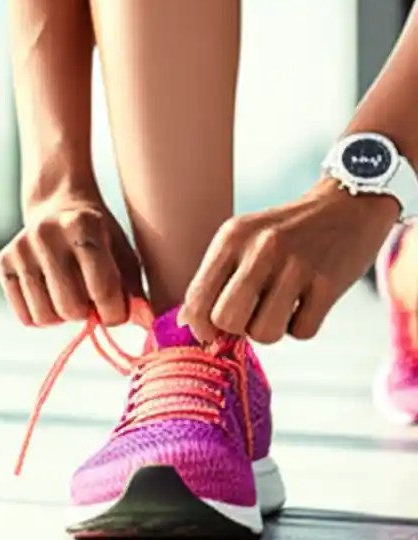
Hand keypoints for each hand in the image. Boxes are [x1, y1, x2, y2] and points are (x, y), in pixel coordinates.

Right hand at [0, 194, 144, 325]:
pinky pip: (25, 316)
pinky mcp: (2, 261)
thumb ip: (134, 290)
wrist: (57, 205)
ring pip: (45, 317)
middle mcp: (46, 234)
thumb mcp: (124, 254)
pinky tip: (50, 295)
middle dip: (87, 314)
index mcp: (83, 225)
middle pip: (70, 308)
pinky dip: (42, 316)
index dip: (116, 313)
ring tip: (71, 296)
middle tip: (92, 301)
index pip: (102, 289)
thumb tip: (146, 324)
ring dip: (63, 317)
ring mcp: (20, 248)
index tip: (117, 311)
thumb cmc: (100, 236)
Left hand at [179, 179, 398, 343]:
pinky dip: (302, 327)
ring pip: (264, 333)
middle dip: (236, 329)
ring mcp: (296, 266)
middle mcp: (260, 249)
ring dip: (269, 331)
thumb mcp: (243, 238)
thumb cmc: (286, 232)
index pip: (197, 297)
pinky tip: (305, 305)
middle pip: (227, 320)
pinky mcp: (329, 283)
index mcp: (231, 238)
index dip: (199, 326)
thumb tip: (192, 326)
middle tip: (250, 316)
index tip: (209, 333)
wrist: (347, 206)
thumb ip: (217, 278)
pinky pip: (302, 332)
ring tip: (278, 310)